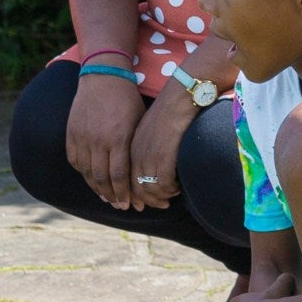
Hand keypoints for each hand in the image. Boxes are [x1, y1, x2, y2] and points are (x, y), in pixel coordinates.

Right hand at [65, 69, 146, 208]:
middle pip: (102, 178)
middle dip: (112, 196)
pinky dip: (83, 172)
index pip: (119, 175)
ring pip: (87, 172)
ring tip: (106, 198)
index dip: (124, 193)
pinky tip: (91, 179)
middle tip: (120, 206)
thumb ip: (136, 148)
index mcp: (117, 138)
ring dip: (97, 188)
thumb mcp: (139, 123)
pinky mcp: (71, 133)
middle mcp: (97, 140)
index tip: (131, 205)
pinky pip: (75, 160)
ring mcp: (82, 137)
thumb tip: (144, 174)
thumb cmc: (127, 100)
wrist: (103, 77)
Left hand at [127, 86, 200, 208]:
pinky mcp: (162, 156)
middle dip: (146, 201)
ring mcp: (147, 155)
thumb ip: (143, 148)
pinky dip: (171, 189)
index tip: (136, 204)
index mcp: (127, 146)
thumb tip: (148, 167)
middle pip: (133, 188)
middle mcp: (134, 152)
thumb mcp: (147, 131)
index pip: (122, 178)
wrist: (178, 96)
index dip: (129, 194)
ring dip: (161, 196)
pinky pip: (164, 183)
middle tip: (161, 205)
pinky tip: (178, 187)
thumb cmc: (167, 111)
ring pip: (149, 189)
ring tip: (171, 196)